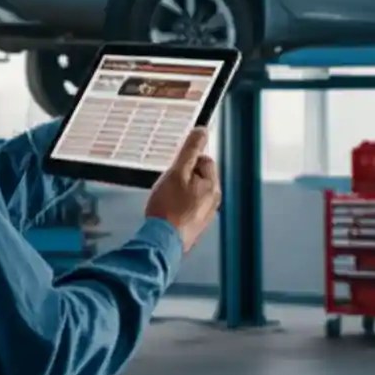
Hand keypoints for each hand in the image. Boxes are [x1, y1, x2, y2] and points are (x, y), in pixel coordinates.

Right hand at [144, 127, 221, 252]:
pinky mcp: (194, 227)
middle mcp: (213, 202)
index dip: (186, 161)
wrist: (162, 243)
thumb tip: (201, 131)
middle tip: (168, 186)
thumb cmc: (169, 209)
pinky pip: (186, 208)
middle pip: (198, 177)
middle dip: (182, 178)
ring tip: (166, 200)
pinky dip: (177, 207)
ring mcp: (205, 215)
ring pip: (191, 193)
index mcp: (212, 187)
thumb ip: (190, 150)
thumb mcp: (177, 172)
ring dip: (179, 192)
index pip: (204, 160)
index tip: (174, 169)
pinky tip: (167, 212)